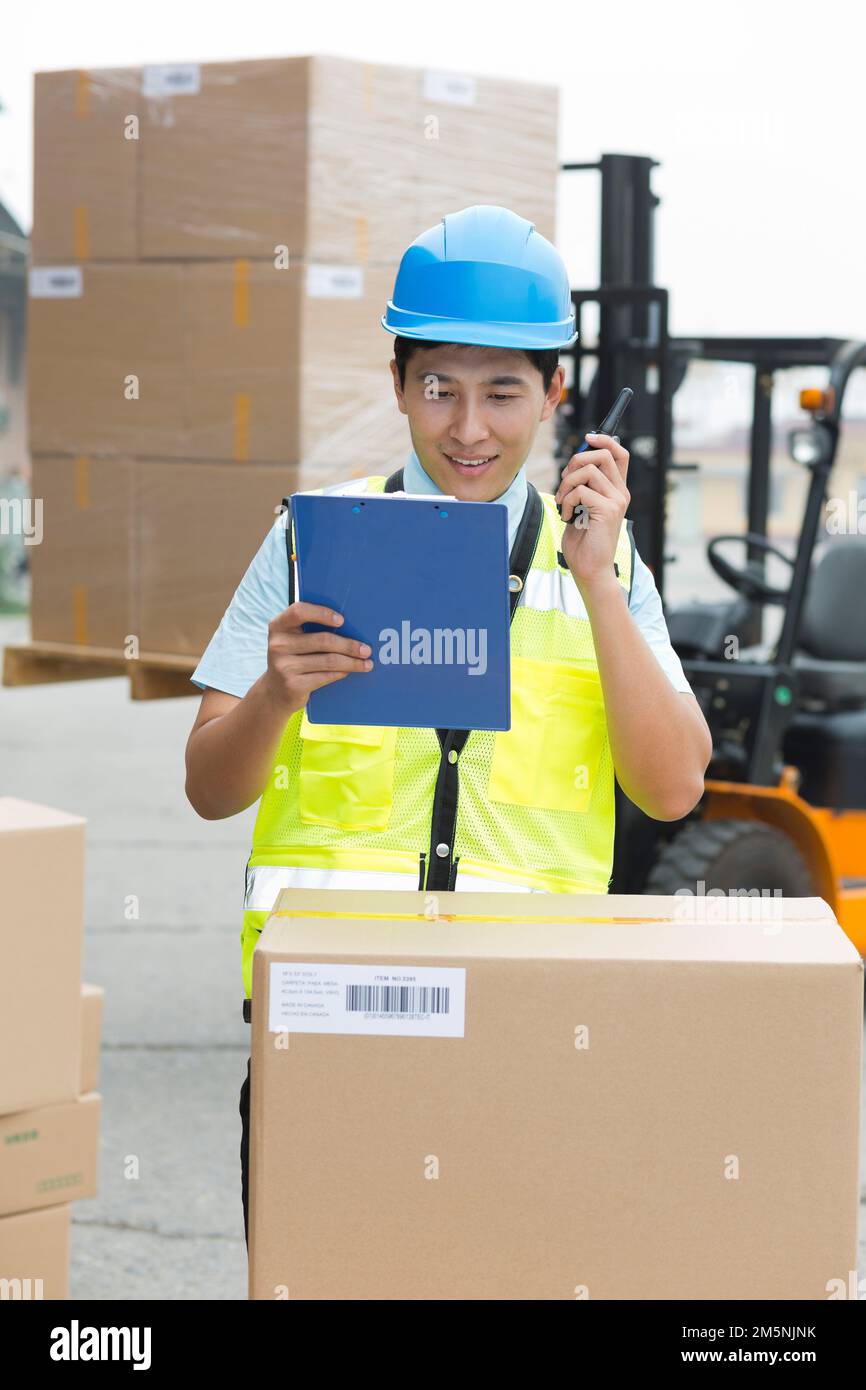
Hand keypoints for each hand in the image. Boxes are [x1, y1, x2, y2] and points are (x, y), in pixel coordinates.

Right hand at [263, 602, 373, 712]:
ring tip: (366, 663)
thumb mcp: (293, 640)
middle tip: (366, 649)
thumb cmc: (292, 658)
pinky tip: (350, 671)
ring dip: (352, 662)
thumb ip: (309, 629)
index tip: (342, 620)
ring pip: (329, 660)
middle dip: (349, 645)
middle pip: (323, 640)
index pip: (299, 611)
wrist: (274, 692)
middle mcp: (278, 645)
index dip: (322, 613)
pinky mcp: (293, 685)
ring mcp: (284, 666)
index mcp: (278, 626)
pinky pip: (326, 676)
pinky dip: (342, 673)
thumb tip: (351, 625)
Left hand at [555, 432, 630, 591]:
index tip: (588, 438)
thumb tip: (574, 464)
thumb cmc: (584, 542)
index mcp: (616, 490)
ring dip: (566, 483)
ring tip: (563, 502)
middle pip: (603, 454)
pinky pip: (580, 490)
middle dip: (576, 460)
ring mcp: (616, 501)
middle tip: (564, 481)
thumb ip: (582, 486)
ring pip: (588, 470)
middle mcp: (620, 493)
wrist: (590, 569)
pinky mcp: (607, 510)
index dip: (604, 440)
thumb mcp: (581, 507)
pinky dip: (566, 501)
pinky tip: (567, 516)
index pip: (619, 454)